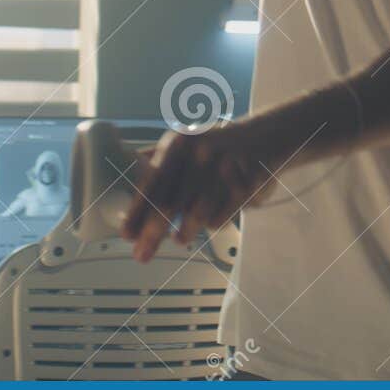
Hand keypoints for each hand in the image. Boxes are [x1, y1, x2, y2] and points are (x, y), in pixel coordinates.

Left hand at [121, 124, 288, 262]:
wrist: (267, 135)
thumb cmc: (218, 144)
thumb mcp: (186, 142)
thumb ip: (158, 160)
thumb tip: (122, 184)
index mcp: (179, 143)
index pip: (151, 182)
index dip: (137, 212)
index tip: (126, 233)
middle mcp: (200, 152)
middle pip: (170, 202)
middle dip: (152, 233)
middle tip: (142, 254)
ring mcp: (226, 167)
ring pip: (197, 213)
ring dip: (184, 232)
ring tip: (178, 239)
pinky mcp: (247, 183)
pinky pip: (222, 215)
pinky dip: (212, 224)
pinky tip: (208, 223)